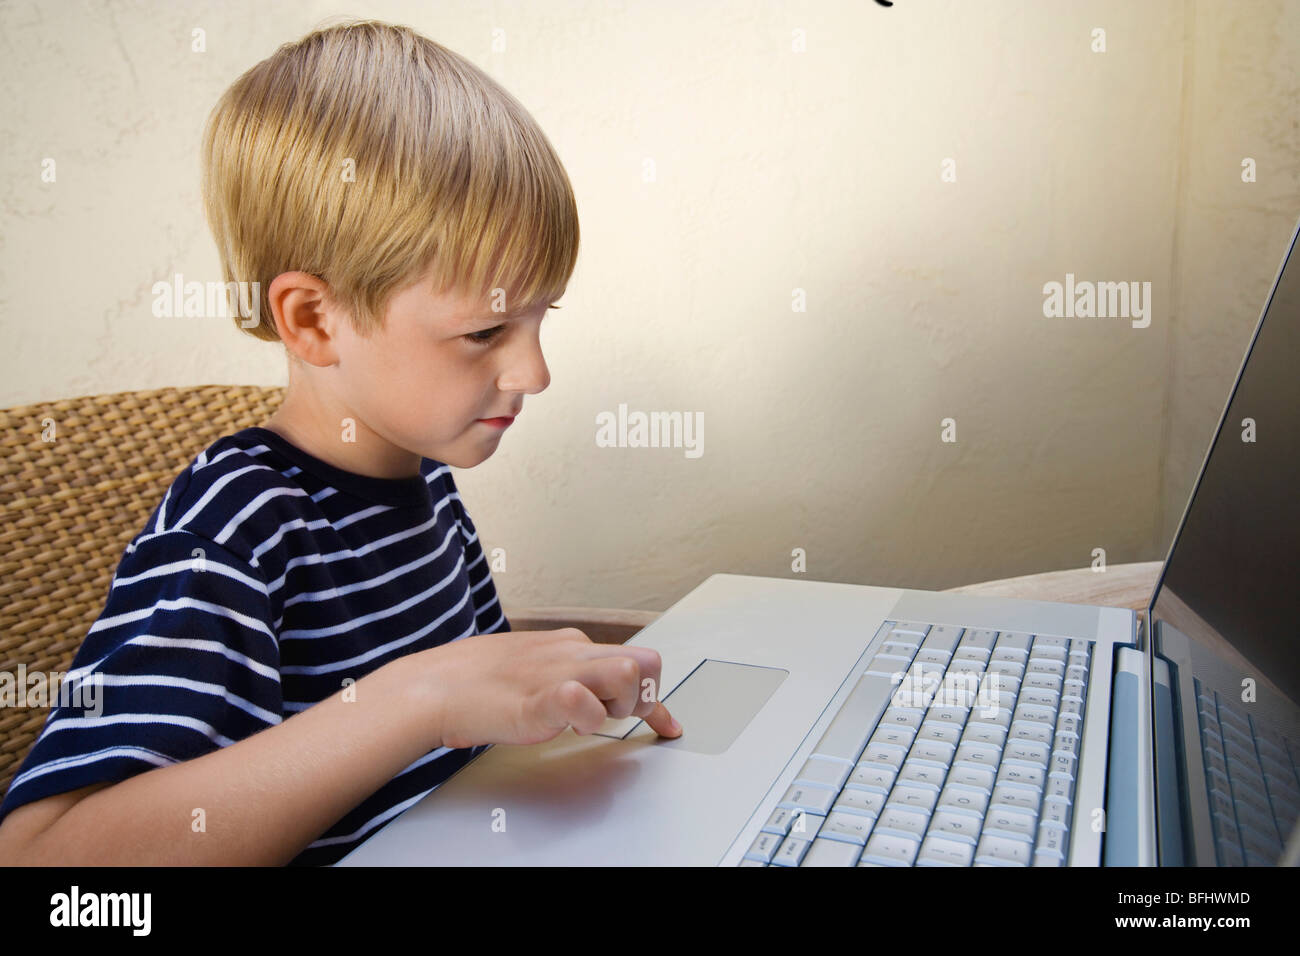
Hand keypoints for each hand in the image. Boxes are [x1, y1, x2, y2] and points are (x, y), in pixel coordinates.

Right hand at [415, 628, 682, 748]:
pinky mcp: (539, 696)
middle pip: (647, 663)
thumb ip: (570, 680)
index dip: (659, 700)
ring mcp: (558, 671)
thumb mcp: (538, 672)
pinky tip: (566, 723)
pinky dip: (586, 715)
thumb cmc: (479, 684)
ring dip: (620, 706)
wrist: (434, 687)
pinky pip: (582, 698)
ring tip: (585, 720)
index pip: (638, 662)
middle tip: (612, 718)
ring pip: (629, 675)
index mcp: (573, 645)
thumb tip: (593, 698)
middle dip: (643, 698)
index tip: (668, 725)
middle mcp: (573, 652)